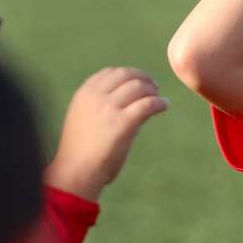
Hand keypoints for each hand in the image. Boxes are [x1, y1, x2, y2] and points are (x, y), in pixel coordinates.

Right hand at [44, 67, 168, 201]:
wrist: (76, 170)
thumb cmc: (81, 151)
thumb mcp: (85, 119)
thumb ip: (102, 106)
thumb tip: (129, 100)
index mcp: (84, 94)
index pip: (109, 72)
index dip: (128, 74)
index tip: (138, 80)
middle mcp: (96, 96)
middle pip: (126, 75)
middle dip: (142, 78)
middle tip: (154, 86)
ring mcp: (110, 107)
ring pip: (139, 87)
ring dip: (153, 91)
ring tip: (159, 99)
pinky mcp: (124, 122)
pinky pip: (149, 104)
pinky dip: (160, 102)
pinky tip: (165, 105)